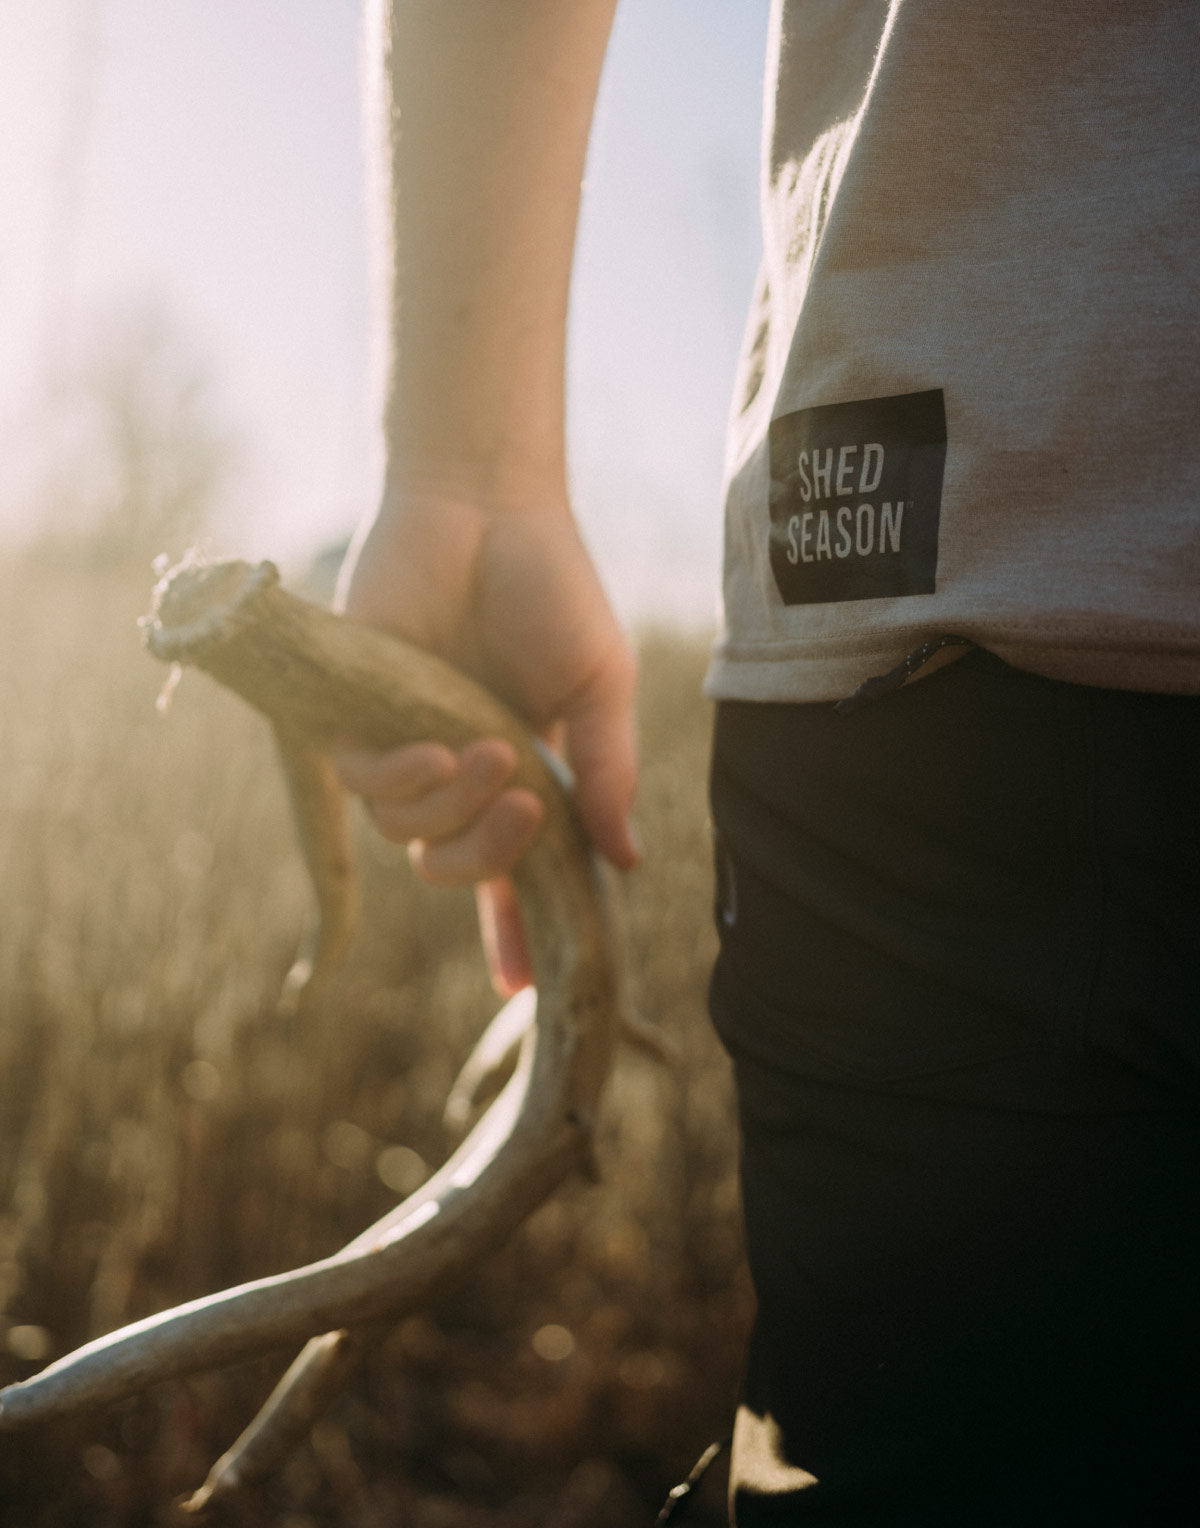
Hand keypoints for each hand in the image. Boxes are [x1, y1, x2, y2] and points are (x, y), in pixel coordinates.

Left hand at [333, 485, 637, 993]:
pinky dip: (399, 781)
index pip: (513, 872)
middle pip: (452, 866)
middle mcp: (458, 771)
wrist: (487, 508)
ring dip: (449, 811)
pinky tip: (435, 746)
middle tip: (526, 811)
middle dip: (488, 861)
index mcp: (521, 773)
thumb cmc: (551, 591)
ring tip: (485, 751)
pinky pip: (362, 785)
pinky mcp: (353, 713)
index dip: (513, 930)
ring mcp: (405, 744)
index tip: (519, 988)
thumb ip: (607, 771)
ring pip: (406, 834)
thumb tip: (627, 861)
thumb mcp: (599, 688)